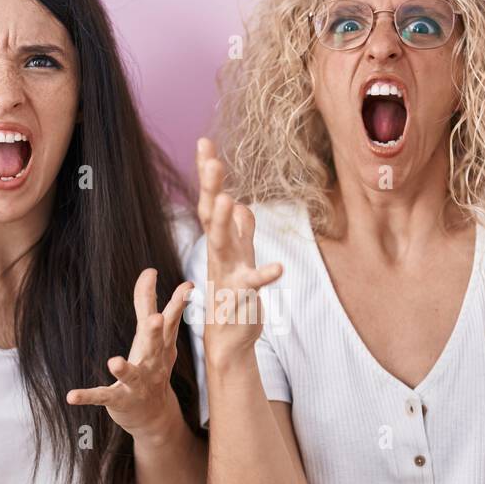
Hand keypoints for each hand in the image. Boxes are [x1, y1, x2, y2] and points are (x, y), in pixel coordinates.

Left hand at [65, 267, 192, 440]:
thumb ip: (148, 302)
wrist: (154, 416)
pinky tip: (72, 395)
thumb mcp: (151, 335)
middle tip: (155, 319)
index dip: (178, 303)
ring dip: (123, 369)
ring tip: (113, 361)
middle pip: (154, 345)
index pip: (170, 322)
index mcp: (161, 346)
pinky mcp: (120, 400)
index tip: (188, 285)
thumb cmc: (152, 366)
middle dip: (154, 332)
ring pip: (131, 374)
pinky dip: (87, 396)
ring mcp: (137, 383)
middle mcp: (153, 363)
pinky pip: (103, 396)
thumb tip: (150, 269)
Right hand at [196, 137, 283, 364]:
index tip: (204, 143)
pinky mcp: (241, 297)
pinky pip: (252, 283)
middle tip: (209, 158)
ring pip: (221, 244)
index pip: (212, 202)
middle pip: (211, 215)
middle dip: (210, 187)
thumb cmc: (234, 297)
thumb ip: (241, 232)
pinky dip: (265, 275)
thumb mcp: (240, 259)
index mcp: (221, 243)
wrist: (229, 340)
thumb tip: (244, 206)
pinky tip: (279, 268)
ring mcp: (228, 274)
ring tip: (228, 200)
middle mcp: (219, 254)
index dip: (208, 175)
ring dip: (224, 223)